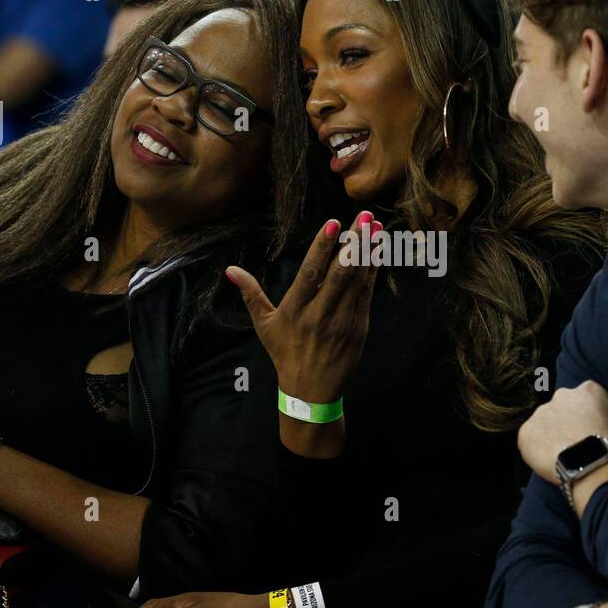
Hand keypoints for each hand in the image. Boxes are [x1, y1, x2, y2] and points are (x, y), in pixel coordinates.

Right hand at [226, 213, 380, 403]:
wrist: (311, 390)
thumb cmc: (285, 352)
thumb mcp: (263, 325)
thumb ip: (251, 294)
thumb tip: (230, 269)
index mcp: (295, 310)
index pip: (310, 273)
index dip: (322, 247)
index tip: (332, 223)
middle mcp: (319, 315)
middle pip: (339, 274)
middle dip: (354, 243)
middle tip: (364, 218)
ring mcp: (342, 322)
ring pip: (357, 282)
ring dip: (368, 253)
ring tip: (375, 228)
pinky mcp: (358, 328)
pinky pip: (366, 295)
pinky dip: (373, 272)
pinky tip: (377, 252)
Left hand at [519, 380, 607, 484]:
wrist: (591, 467)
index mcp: (589, 390)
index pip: (589, 399)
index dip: (593, 416)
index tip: (595, 432)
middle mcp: (561, 395)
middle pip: (564, 408)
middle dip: (568, 422)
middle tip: (577, 445)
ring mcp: (540, 413)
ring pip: (545, 424)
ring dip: (551, 436)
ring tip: (563, 457)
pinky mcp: (525, 432)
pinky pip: (530, 440)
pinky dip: (537, 450)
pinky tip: (549, 463)